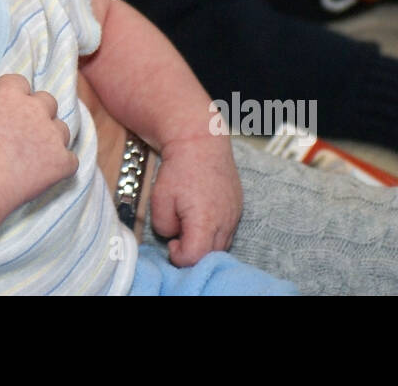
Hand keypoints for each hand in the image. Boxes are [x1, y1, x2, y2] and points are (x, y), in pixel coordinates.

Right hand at [0, 74, 77, 210]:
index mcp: (11, 94)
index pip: (19, 83)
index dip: (13, 95)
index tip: (7, 108)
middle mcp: (37, 109)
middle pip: (47, 101)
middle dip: (38, 113)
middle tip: (23, 131)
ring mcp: (53, 135)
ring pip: (62, 129)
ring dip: (51, 138)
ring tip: (34, 155)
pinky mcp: (62, 160)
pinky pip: (70, 159)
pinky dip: (60, 165)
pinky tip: (44, 173)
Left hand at [149, 134, 240, 266]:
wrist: (200, 141)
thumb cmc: (178, 168)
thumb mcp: (159, 199)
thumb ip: (164, 226)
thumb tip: (173, 236)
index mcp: (205, 221)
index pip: (195, 258)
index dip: (179, 257)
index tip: (171, 244)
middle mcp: (225, 221)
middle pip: (211, 256)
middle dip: (192, 253)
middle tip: (177, 238)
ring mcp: (234, 214)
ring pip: (221, 245)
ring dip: (204, 244)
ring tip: (188, 226)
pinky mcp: (237, 208)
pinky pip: (227, 231)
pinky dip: (213, 232)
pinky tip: (200, 218)